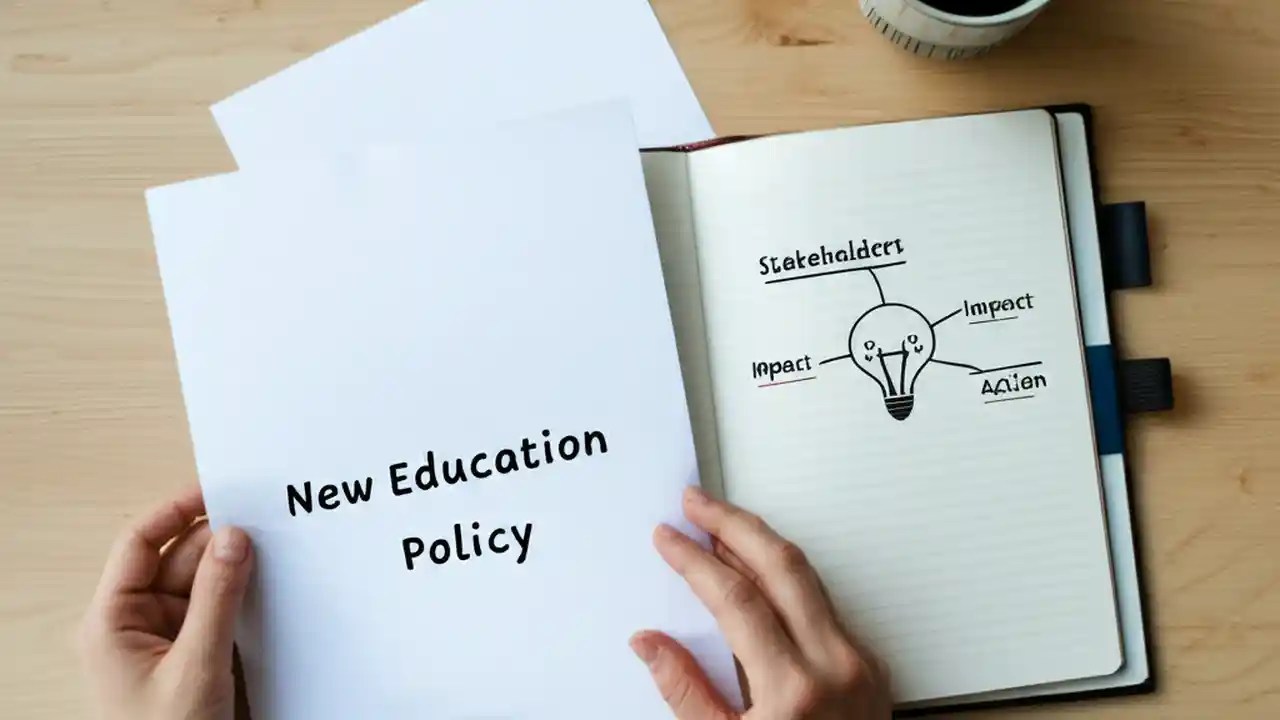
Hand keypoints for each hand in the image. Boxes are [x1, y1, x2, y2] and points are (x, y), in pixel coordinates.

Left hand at [78, 487, 253, 719]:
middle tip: (268, 522)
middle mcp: (135, 623)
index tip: (220, 489)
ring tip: (277, 553)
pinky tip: (273, 590)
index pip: (140, 544)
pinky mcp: (194, 658)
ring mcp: (165, 641)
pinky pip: (219, 612)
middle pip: (179, 560)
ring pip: (204, 585)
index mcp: (112, 620)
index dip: (178, 510)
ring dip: (236, 570)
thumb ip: (218, 597)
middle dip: (219, 542)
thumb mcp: (196, 666)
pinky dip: (244, 598)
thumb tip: (234, 537)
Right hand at [631, 487, 891, 719]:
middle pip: (781, 564)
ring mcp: (859, 661)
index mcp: (793, 689)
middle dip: (733, 522)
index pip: (735, 598)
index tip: (668, 538)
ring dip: (761, 541)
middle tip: (695, 501)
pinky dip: (786, 575)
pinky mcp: (870, 664)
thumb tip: (649, 643)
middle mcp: (835, 664)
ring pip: (808, 575)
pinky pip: (824, 601)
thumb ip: (686, 693)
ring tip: (720, 524)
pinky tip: (759, 569)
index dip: (695, 560)